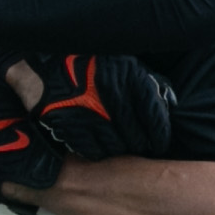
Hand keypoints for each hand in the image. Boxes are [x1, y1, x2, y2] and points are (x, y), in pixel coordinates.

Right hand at [18, 52, 176, 159]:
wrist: (43, 61)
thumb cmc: (88, 61)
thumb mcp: (123, 62)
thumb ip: (147, 82)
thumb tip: (170, 103)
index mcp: (130, 79)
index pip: (155, 118)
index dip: (160, 135)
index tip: (159, 142)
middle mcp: (114, 99)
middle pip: (137, 137)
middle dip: (141, 144)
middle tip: (139, 145)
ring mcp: (92, 116)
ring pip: (117, 148)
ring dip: (120, 149)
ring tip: (119, 145)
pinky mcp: (71, 127)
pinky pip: (93, 151)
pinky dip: (99, 152)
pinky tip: (100, 146)